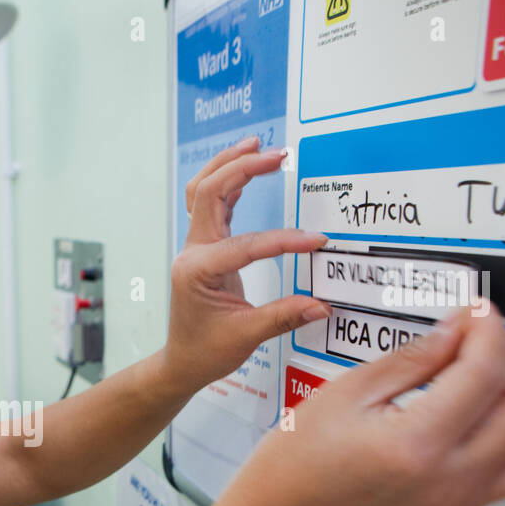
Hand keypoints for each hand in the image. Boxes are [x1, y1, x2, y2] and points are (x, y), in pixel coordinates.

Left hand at [163, 136, 330, 393]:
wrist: (182, 361)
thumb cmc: (206, 351)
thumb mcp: (246, 336)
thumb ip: (284, 316)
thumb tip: (322, 306)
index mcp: (198, 271)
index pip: (245, 244)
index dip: (283, 240)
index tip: (315, 242)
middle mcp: (192, 253)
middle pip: (209, 193)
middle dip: (242, 169)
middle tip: (277, 155)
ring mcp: (195, 248)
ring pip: (204, 191)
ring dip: (228, 165)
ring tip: (256, 144)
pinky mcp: (204, 248)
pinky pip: (211, 205)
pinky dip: (229, 182)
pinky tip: (249, 168)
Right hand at [232, 305, 504, 505]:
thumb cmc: (300, 452)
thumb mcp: (351, 389)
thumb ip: (416, 357)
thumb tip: (462, 329)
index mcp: (413, 446)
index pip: (485, 375)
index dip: (489, 332)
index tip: (478, 314)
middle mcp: (445, 482)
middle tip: (487, 340)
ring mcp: (456, 504)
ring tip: (493, 380)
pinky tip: (481, 416)